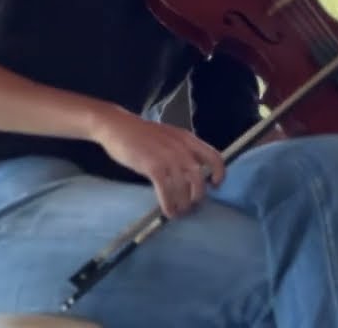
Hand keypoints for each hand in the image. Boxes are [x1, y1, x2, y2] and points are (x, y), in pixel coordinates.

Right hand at [89, 106, 225, 218]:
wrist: (119, 127)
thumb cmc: (143, 134)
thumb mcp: (171, 137)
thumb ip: (183, 150)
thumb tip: (193, 171)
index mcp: (189, 139)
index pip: (214, 156)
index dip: (219, 173)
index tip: (216, 185)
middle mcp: (182, 148)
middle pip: (199, 177)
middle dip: (198, 195)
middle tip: (193, 204)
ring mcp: (168, 157)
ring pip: (184, 186)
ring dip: (184, 203)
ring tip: (180, 211)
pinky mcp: (153, 166)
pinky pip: (166, 190)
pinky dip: (169, 203)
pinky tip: (168, 211)